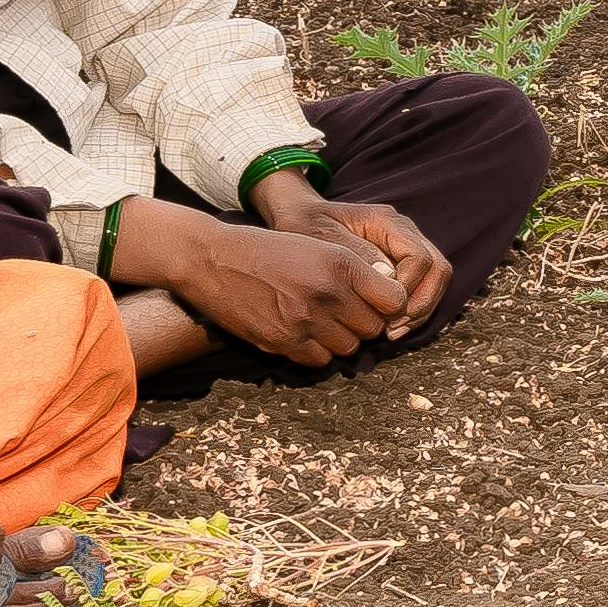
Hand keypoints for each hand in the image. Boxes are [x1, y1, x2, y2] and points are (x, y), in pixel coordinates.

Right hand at [121, 193, 402, 365]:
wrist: (212, 259)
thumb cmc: (268, 251)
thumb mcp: (317, 246)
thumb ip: (356, 269)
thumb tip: (394, 295)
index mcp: (341, 264)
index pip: (394, 300)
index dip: (389, 304)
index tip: (376, 303)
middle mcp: (328, 293)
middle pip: (374, 328)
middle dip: (363, 323)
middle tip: (343, 312)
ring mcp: (306, 321)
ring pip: (349, 347)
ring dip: (339, 338)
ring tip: (319, 320)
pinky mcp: (283, 342)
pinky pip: (320, 360)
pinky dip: (315, 351)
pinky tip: (301, 333)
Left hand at [259, 170, 451, 334]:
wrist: (300, 218)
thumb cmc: (305, 225)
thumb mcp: (320, 236)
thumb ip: (354, 253)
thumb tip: (388, 276)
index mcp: (386, 221)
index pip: (419, 257)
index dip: (408, 288)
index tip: (384, 310)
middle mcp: (404, 234)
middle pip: (438, 269)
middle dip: (422, 303)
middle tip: (394, 328)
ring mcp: (405, 249)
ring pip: (436, 281)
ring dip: (421, 311)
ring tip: (393, 332)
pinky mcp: (402, 266)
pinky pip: (423, 289)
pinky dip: (413, 311)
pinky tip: (392, 328)